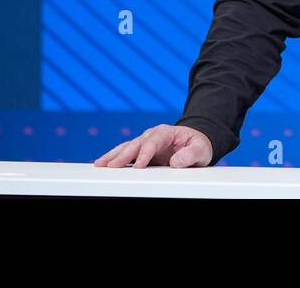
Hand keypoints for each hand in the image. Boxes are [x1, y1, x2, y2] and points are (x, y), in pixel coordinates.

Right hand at [93, 123, 211, 167]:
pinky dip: (114, 159)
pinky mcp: (140, 152)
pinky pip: (125, 155)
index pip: (153, 142)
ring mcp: (144, 143)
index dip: (145, 154)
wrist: (195, 142)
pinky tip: (103, 164)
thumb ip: (190, 154)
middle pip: (135, 144)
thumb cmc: (198, 145)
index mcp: (165, 132)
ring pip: (126, 148)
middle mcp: (152, 135)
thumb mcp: (200, 149)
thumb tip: (176, 162)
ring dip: (113, 156)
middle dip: (122, 155)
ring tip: (99, 164)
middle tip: (110, 166)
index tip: (138, 166)